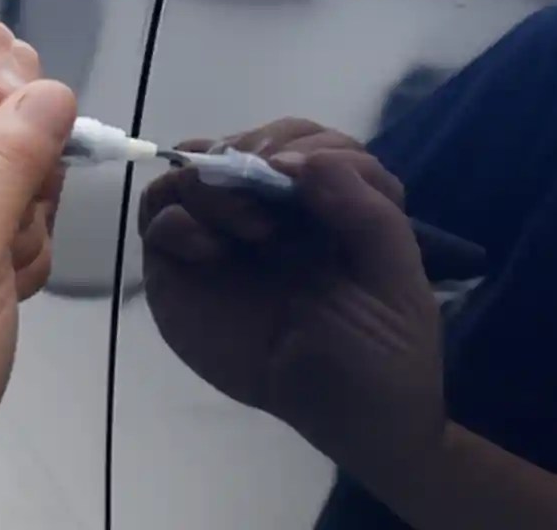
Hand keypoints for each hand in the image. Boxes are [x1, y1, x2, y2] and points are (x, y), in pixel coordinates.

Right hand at [138, 119, 445, 485]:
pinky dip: (178, 220)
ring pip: (190, 171)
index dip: (300, 143)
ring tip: (247, 225)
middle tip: (267, 188)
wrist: (349, 417)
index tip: (302, 177)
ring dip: (212, 180)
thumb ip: (364, 208)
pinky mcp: (182, 270)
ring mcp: (221, 237)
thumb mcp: (396, 274)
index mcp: (322, 199)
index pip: (299, 138)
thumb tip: (299, 159)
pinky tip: (211, 249)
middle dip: (251, 152)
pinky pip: (160, 220)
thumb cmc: (382, 346)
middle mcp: (267, 209)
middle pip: (238, 143)